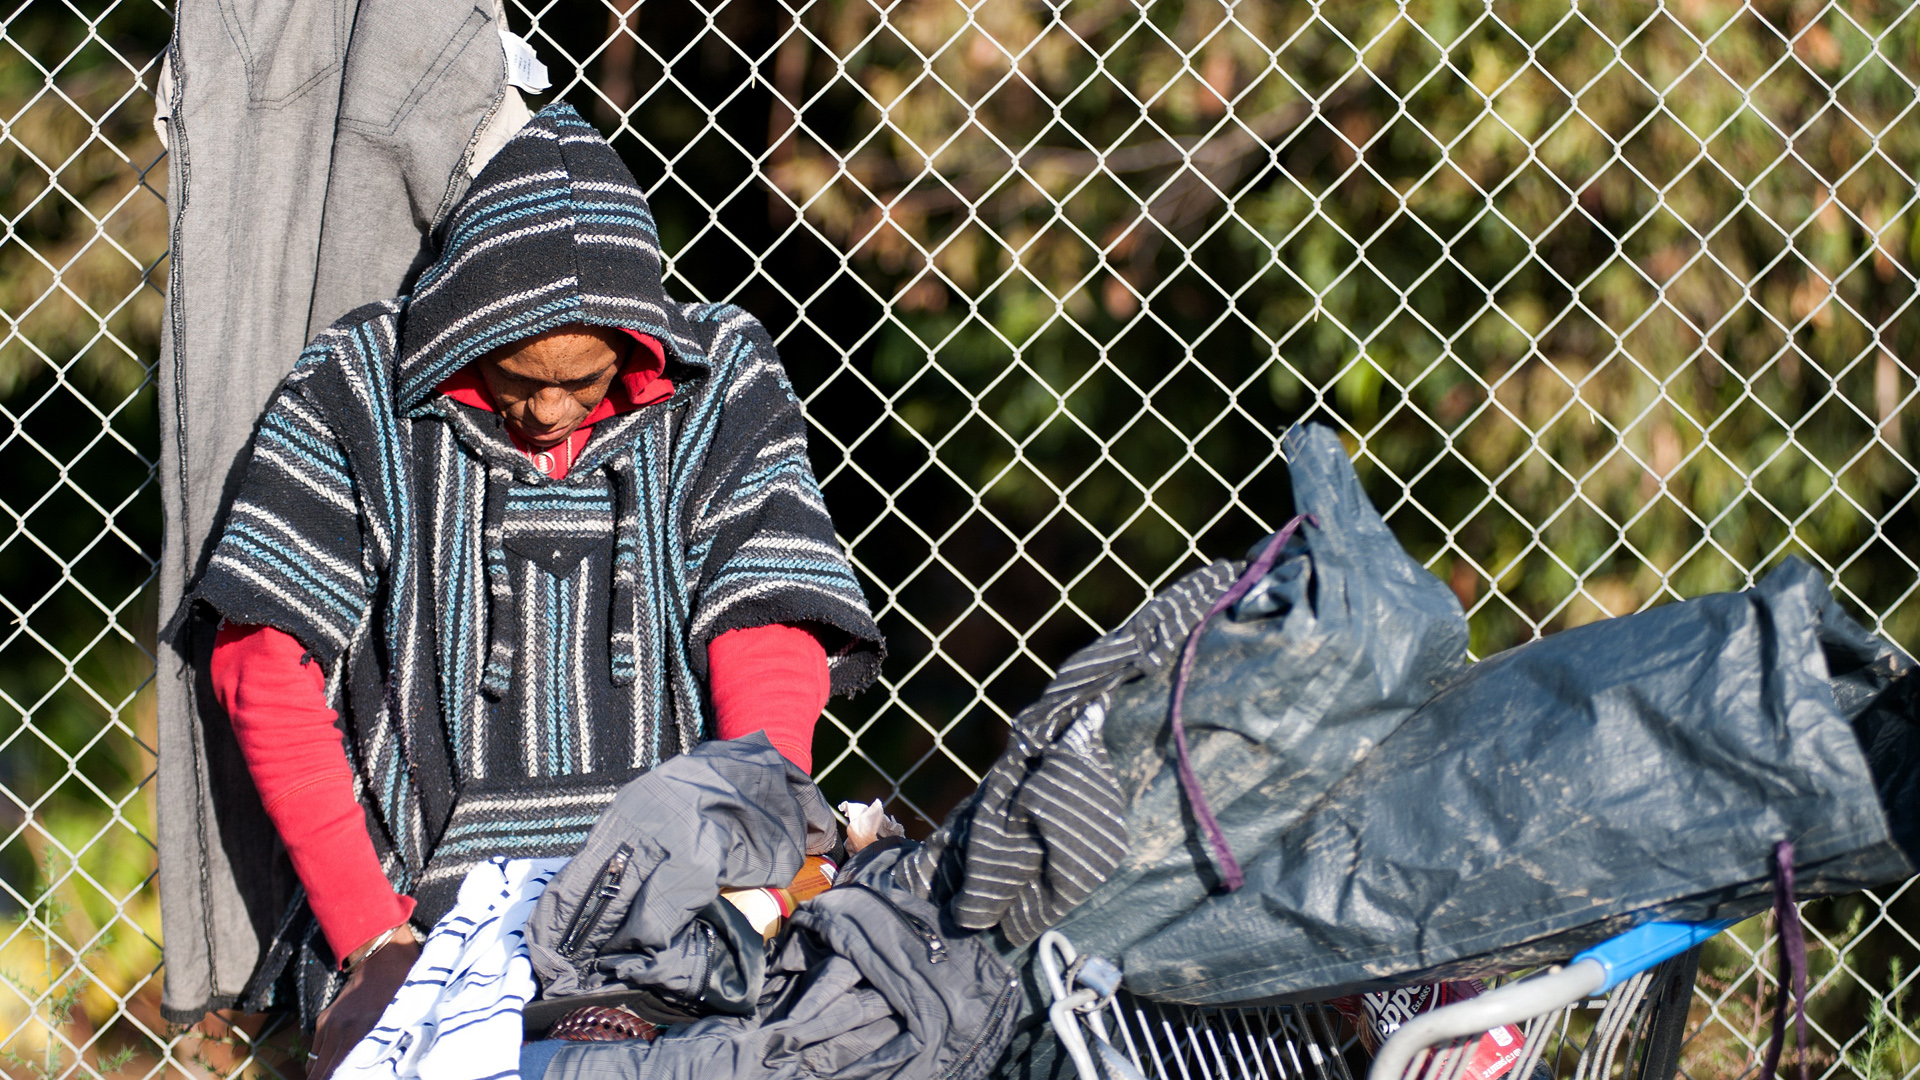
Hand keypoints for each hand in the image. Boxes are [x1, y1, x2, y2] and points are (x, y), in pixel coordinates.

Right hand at [307, 927, 419, 1079]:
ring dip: (324, 1078)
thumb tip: (395, 1068)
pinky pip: (315, 1054)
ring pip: (316, 1069)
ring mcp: (330, 1026)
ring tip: (338, 1079)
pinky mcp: (324, 1022)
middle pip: (324, 1075)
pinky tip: (334, 1070)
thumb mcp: (406, 1018)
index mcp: (363, 1032)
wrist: (384, 957)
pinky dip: (321, 1066)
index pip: (343, 1073)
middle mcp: (342, 1031)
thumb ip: (393, 1046)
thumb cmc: (403, 989)